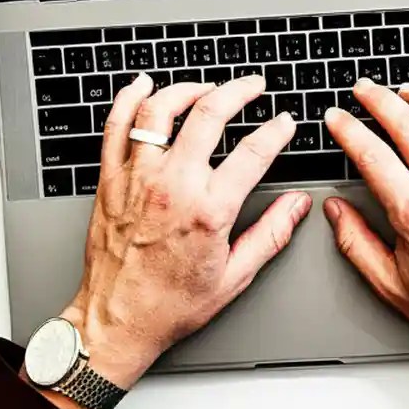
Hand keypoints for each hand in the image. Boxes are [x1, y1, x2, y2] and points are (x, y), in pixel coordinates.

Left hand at [51, 74, 310, 408]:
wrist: (117, 322)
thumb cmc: (170, 305)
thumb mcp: (235, 276)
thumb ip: (272, 234)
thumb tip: (297, 206)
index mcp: (208, 210)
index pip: (253, 151)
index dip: (276, 130)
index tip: (284, 123)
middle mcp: (172, 186)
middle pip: (208, 114)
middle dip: (238, 91)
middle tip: (252, 86)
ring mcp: (137, 179)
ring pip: (160, 111)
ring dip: (187, 89)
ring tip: (206, 87)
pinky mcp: (110, 180)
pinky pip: (116, 127)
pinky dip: (128, 100)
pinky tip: (142, 87)